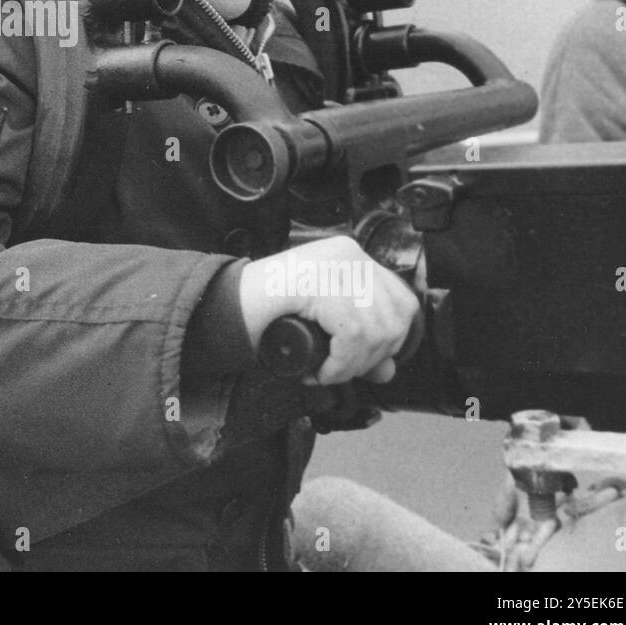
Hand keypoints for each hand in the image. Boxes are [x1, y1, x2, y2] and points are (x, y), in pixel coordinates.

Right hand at [238, 235, 417, 385]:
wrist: (224, 304)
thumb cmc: (268, 312)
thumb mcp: (322, 322)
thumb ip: (357, 340)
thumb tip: (388, 369)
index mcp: (350, 254)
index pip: (402, 301)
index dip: (392, 340)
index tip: (367, 361)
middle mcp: (347, 253)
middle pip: (393, 319)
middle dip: (371, 358)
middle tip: (339, 371)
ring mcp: (333, 264)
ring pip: (374, 331)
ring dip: (352, 366)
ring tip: (326, 372)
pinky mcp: (319, 282)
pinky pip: (351, 336)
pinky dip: (339, 364)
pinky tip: (320, 371)